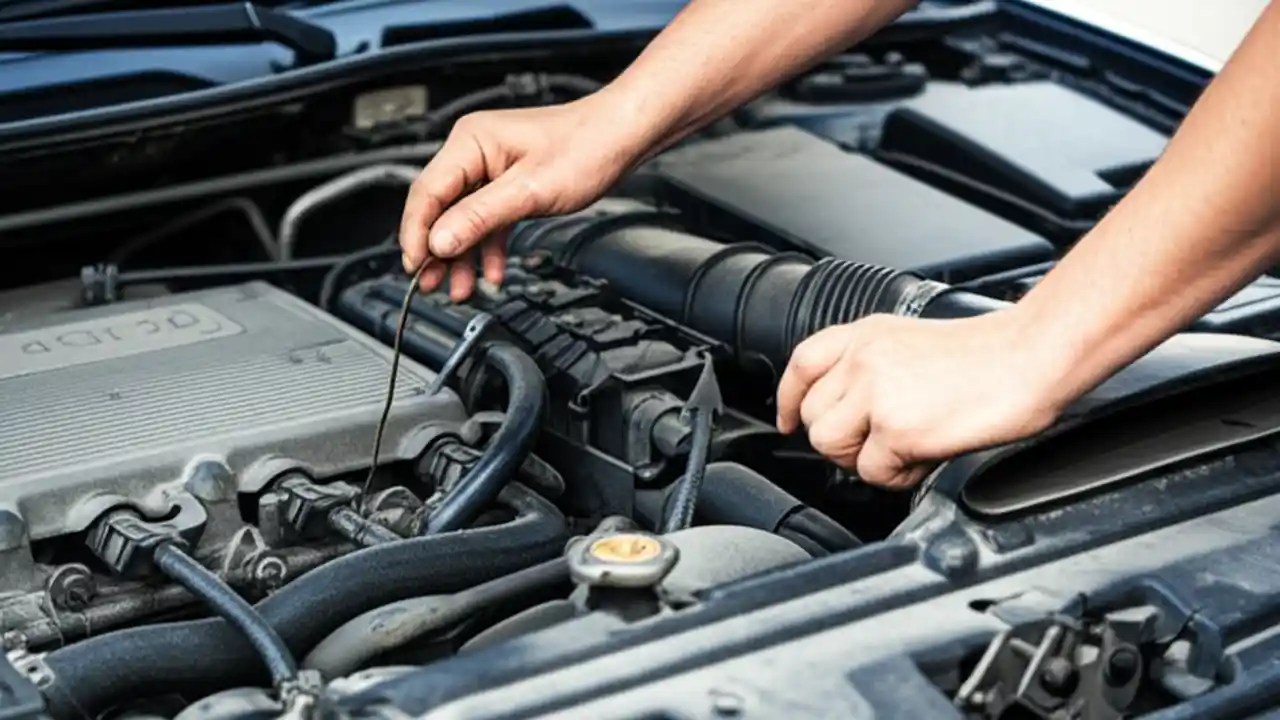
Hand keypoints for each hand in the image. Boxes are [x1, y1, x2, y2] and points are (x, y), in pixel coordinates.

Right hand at [399, 95, 647, 299]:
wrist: (622, 137)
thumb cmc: (586, 148)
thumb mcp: (529, 191)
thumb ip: (480, 217)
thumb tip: (439, 241)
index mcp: (471, 142)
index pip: (427, 192)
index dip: (416, 233)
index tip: (414, 265)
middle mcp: (475, 151)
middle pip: (440, 208)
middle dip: (435, 249)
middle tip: (429, 283)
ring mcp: (491, 168)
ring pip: (463, 219)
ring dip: (461, 255)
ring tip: (458, 288)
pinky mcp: (508, 184)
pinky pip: (487, 219)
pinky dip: (487, 246)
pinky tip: (491, 271)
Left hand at [775, 312, 1068, 488]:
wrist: (1032, 356)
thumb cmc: (991, 354)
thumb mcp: (912, 342)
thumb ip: (872, 367)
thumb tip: (849, 410)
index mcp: (866, 334)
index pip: (802, 364)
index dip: (788, 399)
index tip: (788, 421)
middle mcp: (863, 359)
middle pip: (813, 417)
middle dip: (843, 440)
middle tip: (883, 442)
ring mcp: (876, 393)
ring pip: (831, 446)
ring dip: (865, 459)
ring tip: (905, 448)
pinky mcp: (896, 429)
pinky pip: (871, 472)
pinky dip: (898, 475)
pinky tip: (925, 456)